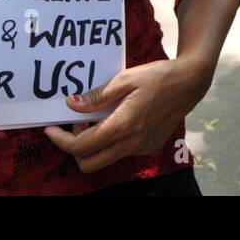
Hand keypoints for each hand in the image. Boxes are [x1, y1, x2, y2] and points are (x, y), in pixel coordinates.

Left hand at [43, 58, 210, 173]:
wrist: (189, 83)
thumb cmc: (157, 76)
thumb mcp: (125, 79)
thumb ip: (97, 96)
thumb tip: (71, 105)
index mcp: (123, 125)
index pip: (82, 146)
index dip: (60, 140)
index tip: (50, 129)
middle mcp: (132, 143)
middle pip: (89, 164)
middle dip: (73, 150)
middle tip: (71, 127)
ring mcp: (141, 147)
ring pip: (105, 160)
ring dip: (92, 147)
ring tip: (93, 120)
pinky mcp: (148, 146)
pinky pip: (121, 152)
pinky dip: (110, 142)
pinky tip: (114, 121)